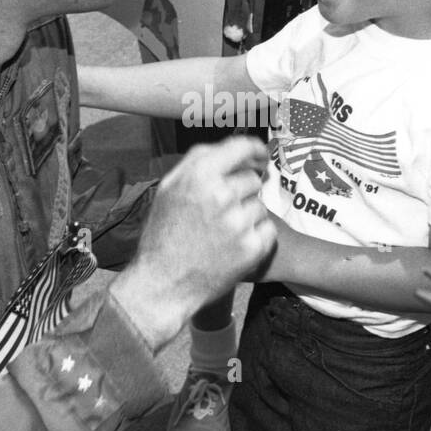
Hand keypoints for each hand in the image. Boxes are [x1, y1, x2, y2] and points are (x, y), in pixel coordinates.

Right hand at [113, 136, 275, 345]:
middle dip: (242, 191)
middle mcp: (221, 195)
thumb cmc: (164, 234)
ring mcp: (239, 223)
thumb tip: (232, 148)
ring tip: (223, 232)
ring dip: (248, 215)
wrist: (163, 284)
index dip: (255, 150)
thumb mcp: (169, 189)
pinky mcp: (252, 248)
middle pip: (252, 179)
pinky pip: (267, 229)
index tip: (260, 156)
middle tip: (222, 211)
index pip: (242, 147)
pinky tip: (235, 246)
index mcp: (199, 175)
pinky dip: (257, 236)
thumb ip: (198, 162)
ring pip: (259, 205)